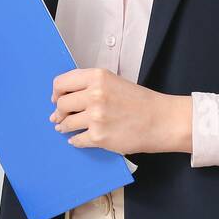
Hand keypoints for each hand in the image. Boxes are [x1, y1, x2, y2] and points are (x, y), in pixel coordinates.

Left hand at [49, 68, 190, 154]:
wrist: (162, 120)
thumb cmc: (140, 101)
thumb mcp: (114, 82)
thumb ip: (90, 85)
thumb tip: (64, 99)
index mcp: (97, 77)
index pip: (62, 82)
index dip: (56, 92)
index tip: (56, 98)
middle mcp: (94, 95)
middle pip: (62, 104)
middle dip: (59, 112)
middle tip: (59, 116)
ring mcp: (96, 117)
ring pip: (67, 123)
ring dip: (64, 126)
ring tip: (65, 127)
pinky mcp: (99, 137)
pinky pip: (77, 139)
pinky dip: (75, 140)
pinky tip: (77, 138)